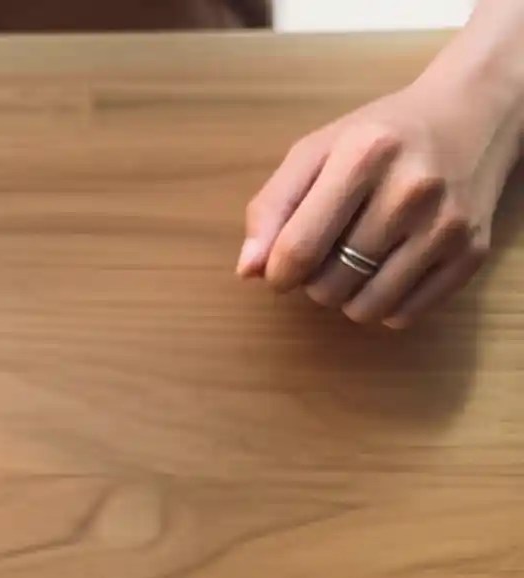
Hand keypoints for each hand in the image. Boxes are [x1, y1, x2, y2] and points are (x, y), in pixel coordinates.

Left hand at [238, 69, 521, 327]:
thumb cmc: (376, 138)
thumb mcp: (315, 152)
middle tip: (327, 253)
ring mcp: (447, 225)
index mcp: (363, 156)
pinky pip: (404, 315)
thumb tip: (248, 271)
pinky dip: (383, 307)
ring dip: (345, 298)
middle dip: (313, 281)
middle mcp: (411, 191)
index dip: (277, 274)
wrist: (470, 118)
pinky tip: (385, 273)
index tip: (279, 271)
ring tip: (353, 263)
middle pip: (329, 284)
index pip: (300, 248)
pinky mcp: (472, 254)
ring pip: (366, 307)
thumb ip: (271, 207)